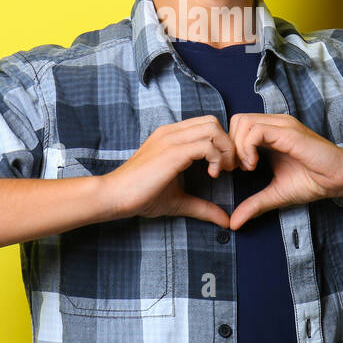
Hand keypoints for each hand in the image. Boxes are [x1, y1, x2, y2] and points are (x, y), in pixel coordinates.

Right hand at [101, 116, 237, 226]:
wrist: (115, 196)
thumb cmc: (142, 196)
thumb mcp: (179, 201)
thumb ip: (203, 207)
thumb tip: (225, 221)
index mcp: (171, 137)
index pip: (206, 125)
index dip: (221, 144)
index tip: (224, 167)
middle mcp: (172, 132)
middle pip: (213, 121)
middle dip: (227, 144)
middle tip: (227, 168)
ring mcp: (171, 139)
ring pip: (212, 128)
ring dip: (224, 149)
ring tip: (219, 171)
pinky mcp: (172, 152)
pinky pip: (206, 145)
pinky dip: (216, 159)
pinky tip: (211, 175)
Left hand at [227, 113, 342, 229]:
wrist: (340, 178)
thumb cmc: (313, 182)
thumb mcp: (276, 194)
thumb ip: (254, 204)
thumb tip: (234, 223)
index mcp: (271, 134)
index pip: (238, 126)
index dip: (231, 147)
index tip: (234, 170)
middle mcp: (275, 125)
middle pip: (236, 120)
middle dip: (230, 145)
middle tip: (236, 168)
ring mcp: (282, 125)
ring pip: (243, 122)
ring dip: (238, 146)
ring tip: (247, 167)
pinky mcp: (288, 132)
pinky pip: (256, 130)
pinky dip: (248, 147)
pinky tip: (254, 165)